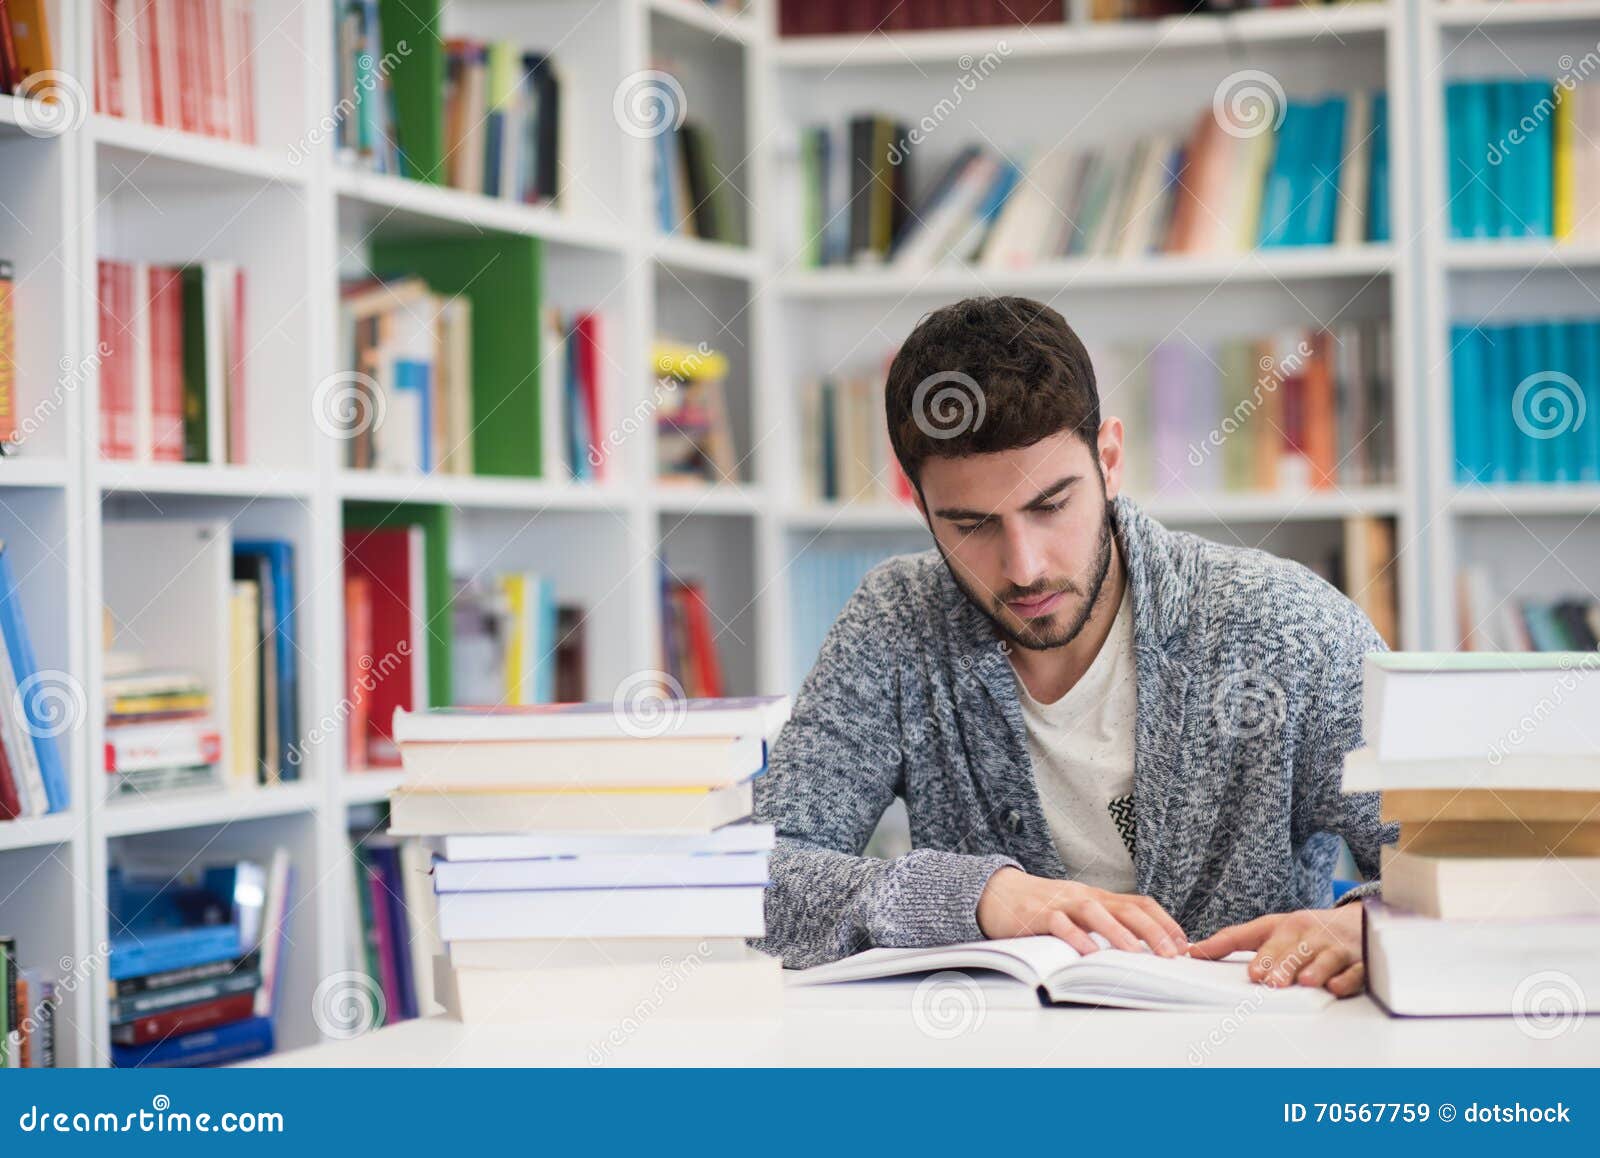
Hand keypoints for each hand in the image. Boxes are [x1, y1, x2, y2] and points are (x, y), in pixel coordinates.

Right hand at [976, 867, 1188, 956]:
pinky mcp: (1037, 915)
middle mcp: (1085, 896)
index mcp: (1098, 896)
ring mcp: (1062, 904)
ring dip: (1119, 934)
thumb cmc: (1043, 906)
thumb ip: (1105, 922)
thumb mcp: (1079, 909)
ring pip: (1096, 913)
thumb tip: (1142, 948)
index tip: (1184, 944)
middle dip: (1153, 931)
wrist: (997, 892)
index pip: (1140, 903)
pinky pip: (1059, 924)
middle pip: (1126, 908)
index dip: (1164, 922)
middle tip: (1172, 955)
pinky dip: (1075, 937)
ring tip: (1137, 955)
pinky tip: (1088, 953)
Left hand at [1186, 905, 1364, 995]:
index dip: (1264, 959)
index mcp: (1289, 927)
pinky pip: (1357, 971)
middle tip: (1273, 982)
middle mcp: (1313, 937)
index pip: (1274, 944)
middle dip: (1286, 966)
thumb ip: (1232, 939)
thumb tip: (1194, 950)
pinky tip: (1337, 986)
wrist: (1355, 921)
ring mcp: (1338, 949)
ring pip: (1327, 960)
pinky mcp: (1361, 962)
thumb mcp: (1268, 928)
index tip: (1254, 974)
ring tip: (1305, 982)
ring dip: (1317, 970)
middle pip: (1298, 952)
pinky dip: (1348, 979)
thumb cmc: (1305, 929)